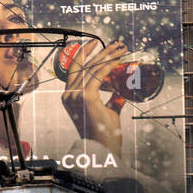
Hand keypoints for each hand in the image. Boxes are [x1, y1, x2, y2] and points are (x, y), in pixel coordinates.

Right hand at [61, 39, 128, 153]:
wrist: (102, 148)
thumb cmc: (104, 134)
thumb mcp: (108, 111)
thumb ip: (113, 100)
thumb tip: (123, 92)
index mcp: (69, 97)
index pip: (75, 69)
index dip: (84, 54)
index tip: (95, 44)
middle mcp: (69, 94)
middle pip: (84, 65)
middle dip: (100, 51)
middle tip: (114, 43)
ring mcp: (75, 95)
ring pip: (91, 68)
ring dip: (107, 55)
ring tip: (120, 48)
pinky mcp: (86, 97)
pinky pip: (98, 75)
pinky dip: (109, 66)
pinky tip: (118, 60)